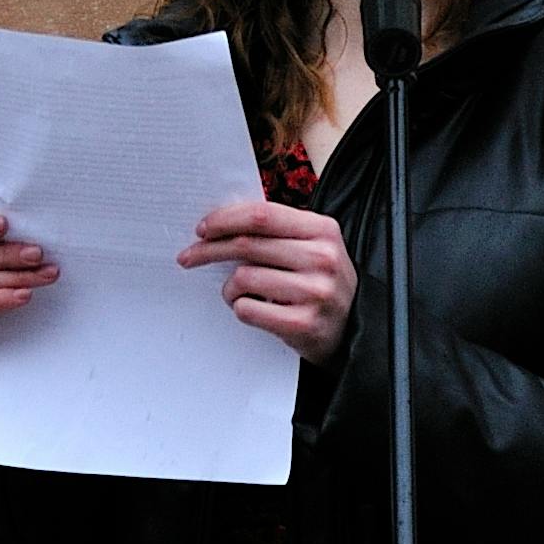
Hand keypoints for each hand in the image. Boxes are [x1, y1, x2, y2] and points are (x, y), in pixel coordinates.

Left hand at [179, 198, 356, 363]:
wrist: (355, 328)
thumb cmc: (321, 282)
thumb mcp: (313, 247)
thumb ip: (278, 232)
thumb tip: (221, 223)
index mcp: (322, 229)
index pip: (262, 215)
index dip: (225, 219)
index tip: (202, 228)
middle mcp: (322, 257)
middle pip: (247, 245)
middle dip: (209, 250)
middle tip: (188, 257)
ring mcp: (315, 292)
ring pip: (243, 278)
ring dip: (228, 287)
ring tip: (235, 293)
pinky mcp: (303, 324)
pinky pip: (248, 310)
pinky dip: (240, 308)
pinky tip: (251, 308)